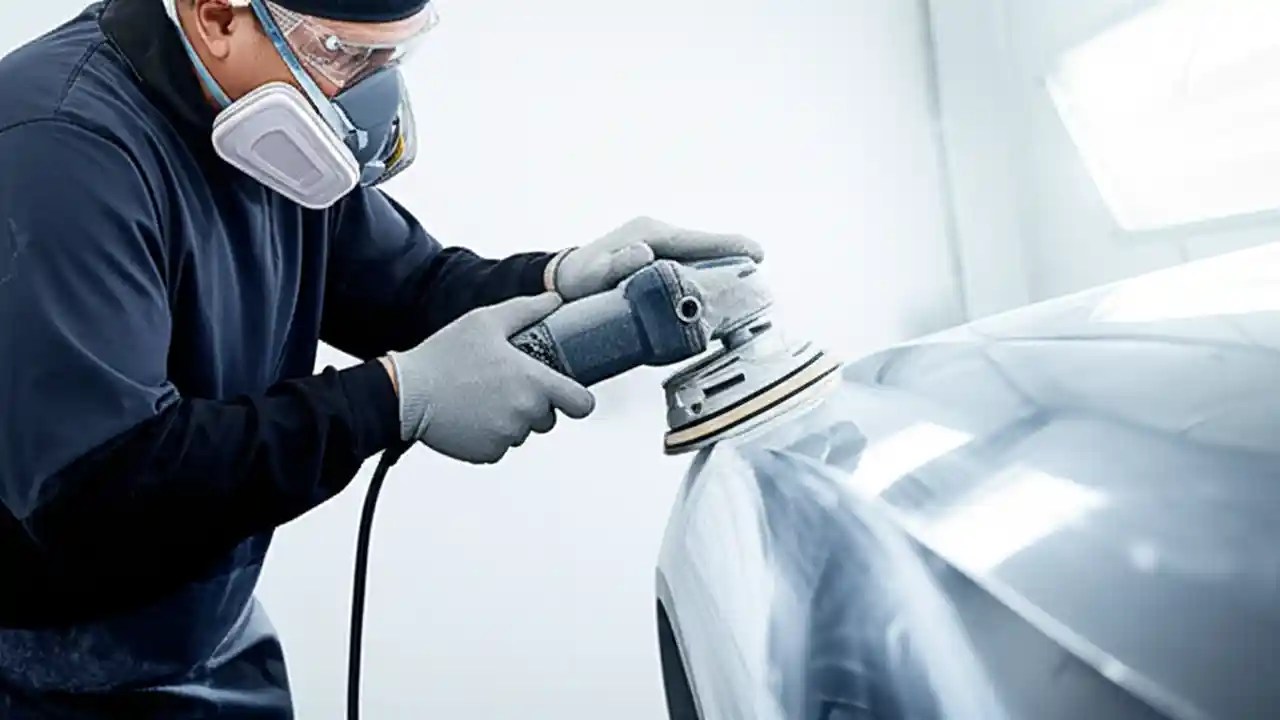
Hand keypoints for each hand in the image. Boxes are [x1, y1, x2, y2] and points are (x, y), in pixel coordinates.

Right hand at [387, 293, 595, 463]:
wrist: (407, 392)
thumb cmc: (446, 355)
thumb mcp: (487, 321)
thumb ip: (527, 310)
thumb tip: (556, 299)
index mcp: (533, 382)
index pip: (581, 403)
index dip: (577, 399)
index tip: (567, 394)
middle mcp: (525, 413)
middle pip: (548, 418)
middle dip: (535, 405)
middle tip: (505, 386)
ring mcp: (507, 436)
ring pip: (522, 431)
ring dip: (511, 419)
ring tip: (482, 397)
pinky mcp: (488, 453)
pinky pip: (501, 446)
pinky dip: (490, 435)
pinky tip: (471, 415)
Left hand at [550, 216, 763, 300]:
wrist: (562, 280)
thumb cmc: (578, 280)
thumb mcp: (594, 275)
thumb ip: (617, 266)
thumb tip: (645, 253)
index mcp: (650, 234)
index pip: (699, 240)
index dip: (730, 246)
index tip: (756, 254)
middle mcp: (657, 235)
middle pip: (704, 245)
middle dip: (733, 255)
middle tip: (759, 271)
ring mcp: (656, 246)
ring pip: (698, 254)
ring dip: (721, 264)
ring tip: (748, 281)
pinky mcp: (654, 258)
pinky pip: (687, 262)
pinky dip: (705, 270)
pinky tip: (717, 285)